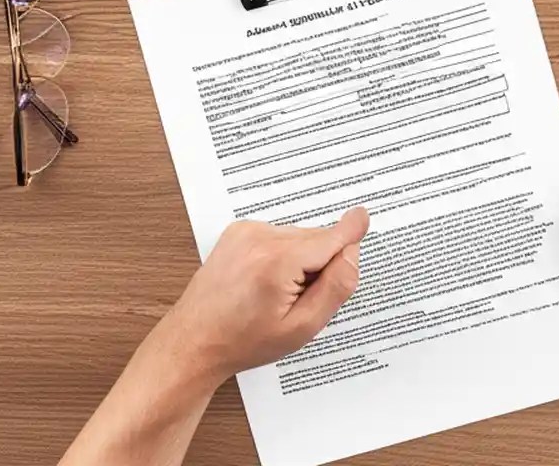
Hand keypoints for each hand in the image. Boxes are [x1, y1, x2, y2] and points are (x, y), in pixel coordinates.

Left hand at [160, 209, 368, 383]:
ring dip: (300, 261)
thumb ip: (334, 287)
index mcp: (277, 262)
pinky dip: (282, 255)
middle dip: (319, 265)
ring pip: (300, 237)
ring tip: (276, 294)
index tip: (364, 217)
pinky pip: (280, 236)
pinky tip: (265, 281)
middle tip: (298, 300)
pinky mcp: (238, 231)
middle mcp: (260, 238)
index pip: (330, 239)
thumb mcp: (301, 328)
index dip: (350, 235)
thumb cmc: (244, 341)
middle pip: (317, 239)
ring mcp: (246, 232)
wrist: (194, 341)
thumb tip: (352, 251)